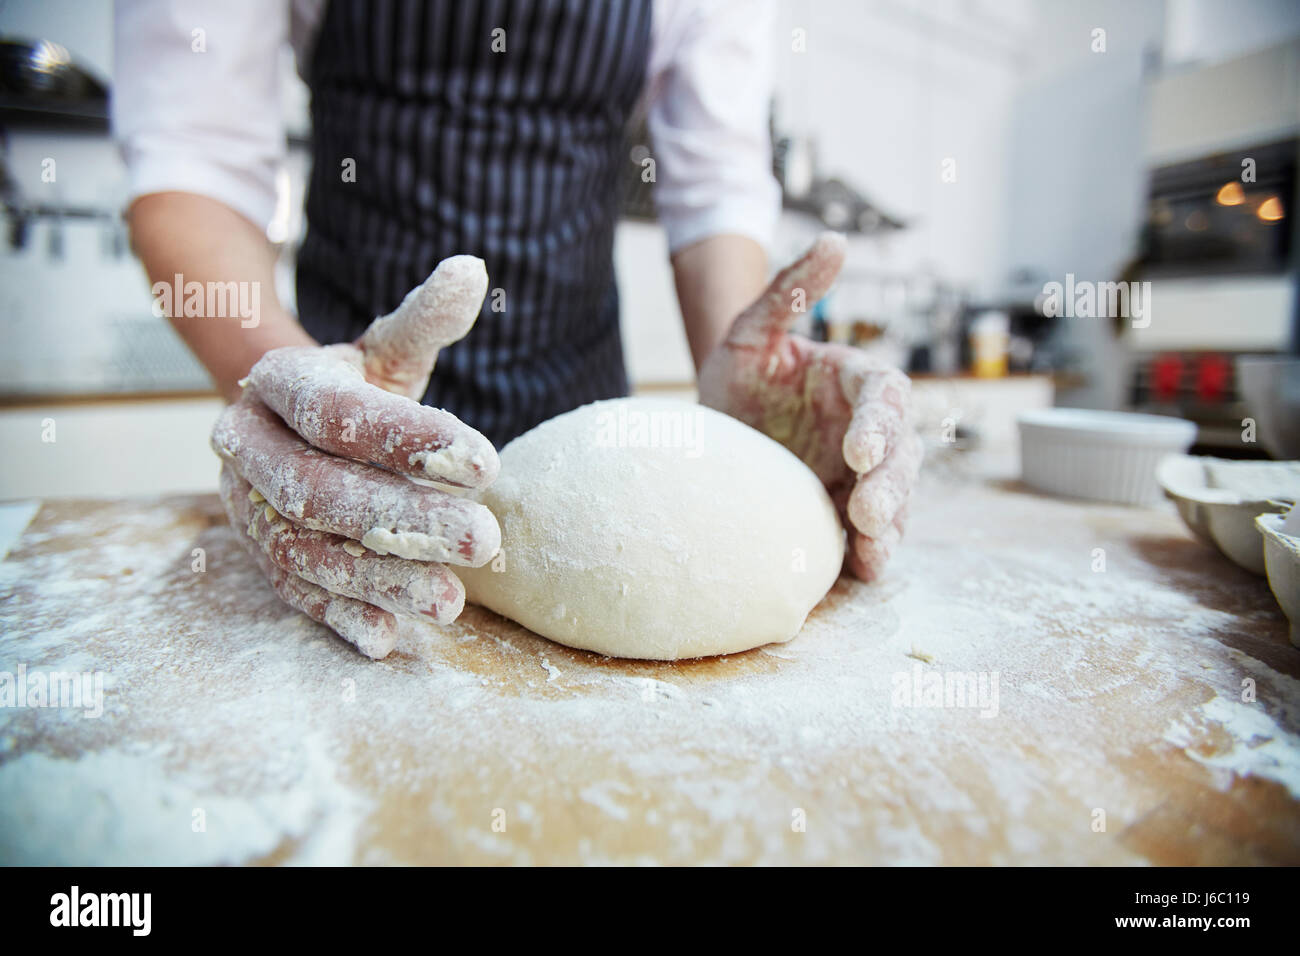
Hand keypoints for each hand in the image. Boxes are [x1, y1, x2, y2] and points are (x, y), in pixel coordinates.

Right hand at [211, 256, 500, 658]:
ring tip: (451, 601)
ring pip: (308, 550)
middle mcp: (247, 448)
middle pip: (322, 490)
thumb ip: (424, 320)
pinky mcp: (260, 557)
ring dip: (380, 579)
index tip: (490, 462)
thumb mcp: (386, 351)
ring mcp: (247, 508)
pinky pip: (295, 594)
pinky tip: (388, 639)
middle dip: (404, 519)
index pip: (340, 414)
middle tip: (484, 539)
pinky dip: (339, 617)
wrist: (285, 424)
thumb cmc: (353, 387)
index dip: (410, 440)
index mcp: (277, 384)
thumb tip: (473, 270)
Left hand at [698, 233, 921, 581]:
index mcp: (854, 381)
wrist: (713, 427)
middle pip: (900, 455)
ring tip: (872, 546)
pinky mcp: (840, 511)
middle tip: (865, 509)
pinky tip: (864, 568)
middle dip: (889, 485)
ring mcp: (857, 475)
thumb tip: (834, 239)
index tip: (857, 449)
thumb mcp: (751, 328)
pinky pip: (868, 534)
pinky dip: (872, 551)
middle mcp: (866, 429)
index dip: (880, 423)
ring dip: (889, 524)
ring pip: (894, 499)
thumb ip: (792, 290)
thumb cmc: (736, 372)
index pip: (885, 397)